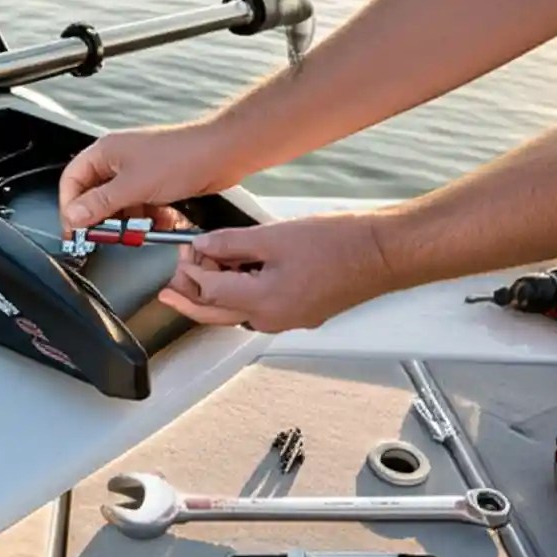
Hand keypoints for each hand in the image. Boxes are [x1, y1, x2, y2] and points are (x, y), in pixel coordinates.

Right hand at [58, 121, 243, 232]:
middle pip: (94, 195)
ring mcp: (137, 172)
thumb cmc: (182, 157)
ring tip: (136, 231)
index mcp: (105, 152)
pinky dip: (146, 219)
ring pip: (119, 205)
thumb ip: (100, 203)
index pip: (72, 181)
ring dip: (126, 222)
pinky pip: (140, 207)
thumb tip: (73, 216)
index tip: (75, 231)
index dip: (70, 207)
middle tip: (107, 236)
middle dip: (102, 218)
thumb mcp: (134, 187)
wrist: (221, 154)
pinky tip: (157, 224)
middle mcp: (118, 161)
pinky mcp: (155, 184)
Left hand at [157, 212, 398, 332]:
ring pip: (237, 310)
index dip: (190, 271)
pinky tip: (239, 268)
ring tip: (207, 263)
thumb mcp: (274, 236)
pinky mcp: (300, 312)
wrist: (382, 253)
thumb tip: (203, 247)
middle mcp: (273, 320)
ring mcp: (288, 319)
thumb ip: (231, 244)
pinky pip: (259, 306)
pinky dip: (242, 289)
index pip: (208, 293)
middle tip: (174, 278)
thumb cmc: (340, 244)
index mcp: (263, 304)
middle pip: (216, 313)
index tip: (184, 251)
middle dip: (191, 293)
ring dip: (218, 290)